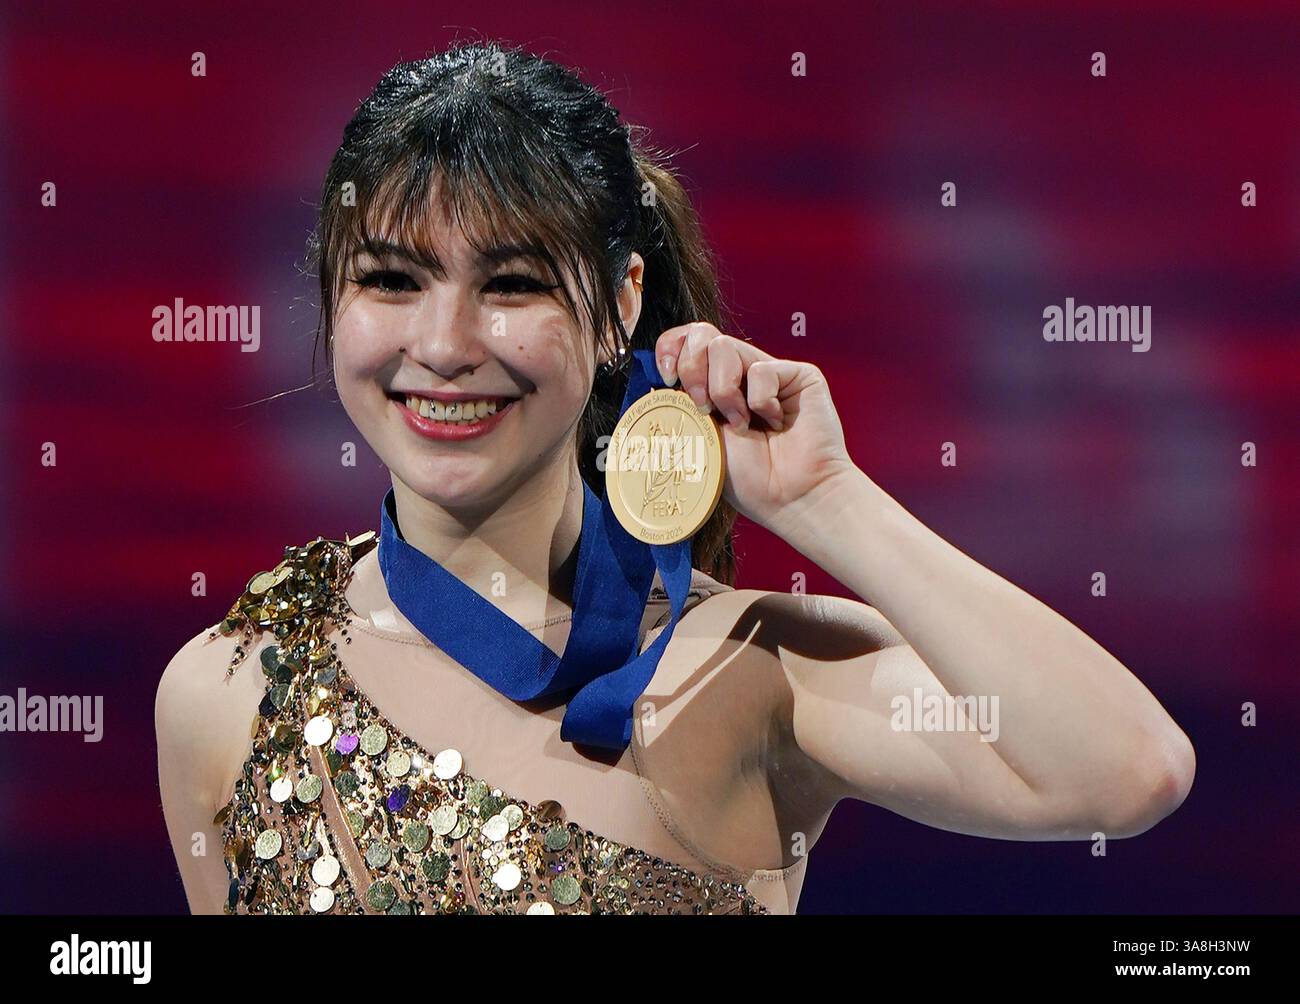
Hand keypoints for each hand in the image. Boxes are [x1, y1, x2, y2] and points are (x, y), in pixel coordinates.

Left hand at [654, 323, 857, 532]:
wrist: (788, 498)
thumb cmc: (747, 480)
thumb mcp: (699, 438)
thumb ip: (680, 404)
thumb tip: (658, 378)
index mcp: (711, 388)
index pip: (684, 342)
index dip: (670, 349)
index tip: (667, 378)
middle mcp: (739, 375)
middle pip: (701, 335)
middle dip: (692, 369)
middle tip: (704, 409)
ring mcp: (769, 373)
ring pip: (724, 346)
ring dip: (724, 391)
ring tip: (742, 424)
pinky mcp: (799, 375)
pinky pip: (762, 369)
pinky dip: (761, 402)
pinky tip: (774, 424)